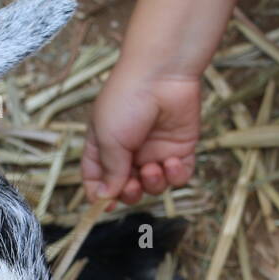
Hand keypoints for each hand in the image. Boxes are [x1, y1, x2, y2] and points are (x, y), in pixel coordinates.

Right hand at [82, 67, 199, 205]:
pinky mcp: (180, 149)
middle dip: (130, 193)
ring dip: (153, 184)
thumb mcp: (107, 138)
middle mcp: (129, 151)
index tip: (105, 205)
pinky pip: (179, 176)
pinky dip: (176, 176)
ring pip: (154, 186)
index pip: (98, 179)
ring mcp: (155, 151)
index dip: (100, 195)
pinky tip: (171, 162)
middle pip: (127, 188)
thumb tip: (105, 199)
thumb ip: (109, 171)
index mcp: (104, 146)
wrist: (162, 74)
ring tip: (153, 167)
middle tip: (132, 185)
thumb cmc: (126, 99)